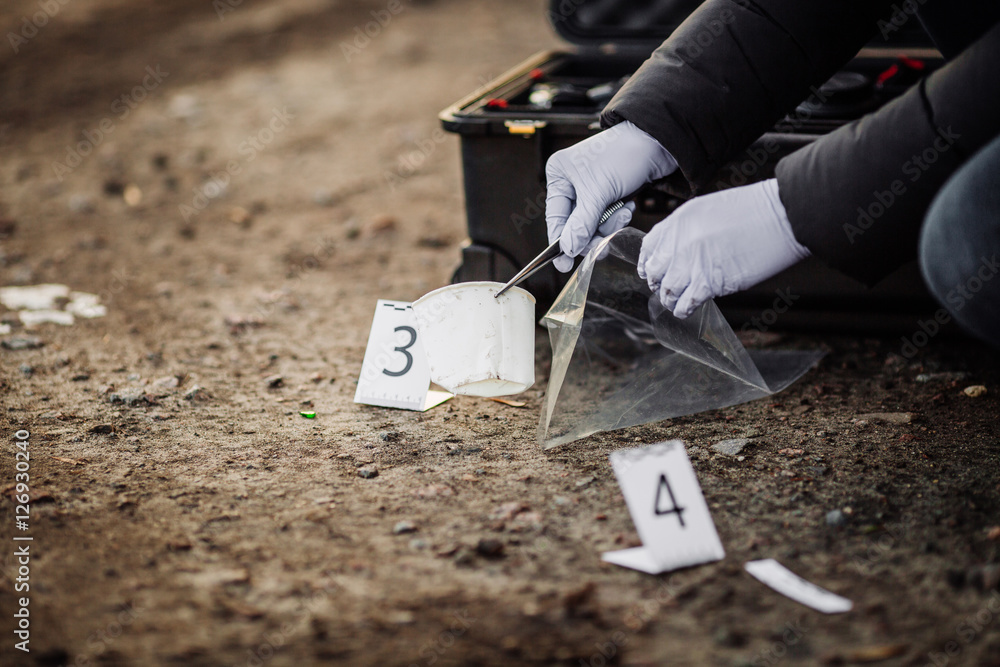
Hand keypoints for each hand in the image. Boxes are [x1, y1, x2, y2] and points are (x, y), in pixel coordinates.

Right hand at [546, 121, 676, 271]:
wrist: (658, 143)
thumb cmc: (623, 156)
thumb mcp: (598, 192)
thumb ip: (582, 224)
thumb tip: (568, 249)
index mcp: (560, 175)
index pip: (555, 217)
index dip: (561, 242)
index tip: (564, 265)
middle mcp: (572, 182)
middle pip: (574, 225)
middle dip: (592, 233)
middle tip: (603, 246)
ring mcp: (591, 189)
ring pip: (593, 224)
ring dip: (609, 224)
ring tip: (622, 212)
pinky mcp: (609, 194)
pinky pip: (607, 218)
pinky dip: (618, 216)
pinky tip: (627, 205)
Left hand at [638, 179, 810, 317]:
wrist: (780, 216)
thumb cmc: (755, 210)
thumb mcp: (709, 209)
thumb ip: (689, 228)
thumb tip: (679, 249)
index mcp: (679, 221)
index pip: (650, 246)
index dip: (648, 263)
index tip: (650, 271)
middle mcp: (680, 242)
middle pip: (655, 271)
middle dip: (658, 283)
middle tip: (665, 288)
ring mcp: (692, 263)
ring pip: (667, 290)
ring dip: (670, 299)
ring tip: (676, 302)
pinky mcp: (709, 282)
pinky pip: (685, 303)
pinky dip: (683, 310)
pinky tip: (686, 310)